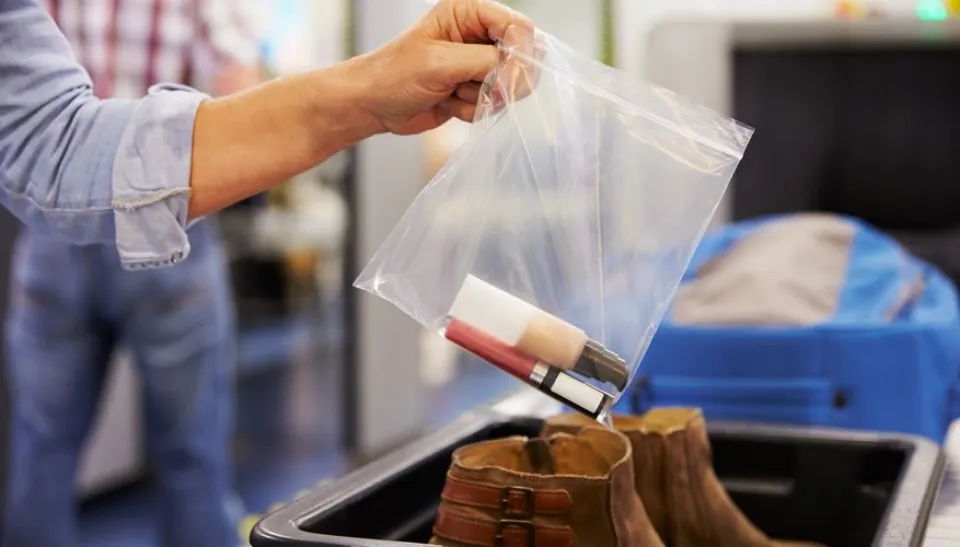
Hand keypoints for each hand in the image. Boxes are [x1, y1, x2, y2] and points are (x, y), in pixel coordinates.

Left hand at [352, 0, 534, 135]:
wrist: (371, 105)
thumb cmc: (393, 75)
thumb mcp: (440, 62)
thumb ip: (485, 61)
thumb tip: (520, 68)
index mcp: (468, 12)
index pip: (518, 27)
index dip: (519, 54)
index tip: (506, 80)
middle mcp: (477, 34)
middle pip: (521, 57)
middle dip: (500, 80)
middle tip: (470, 87)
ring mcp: (477, 63)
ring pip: (509, 85)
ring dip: (481, 97)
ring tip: (451, 92)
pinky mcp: (474, 89)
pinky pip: (494, 103)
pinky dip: (473, 110)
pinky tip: (448, 103)